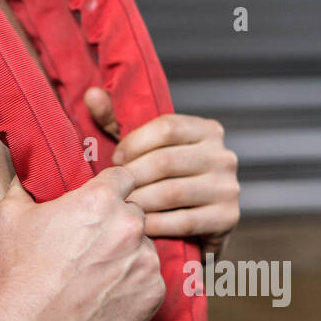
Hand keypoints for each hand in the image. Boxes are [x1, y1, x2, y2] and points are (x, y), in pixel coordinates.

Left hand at [84, 87, 240, 259]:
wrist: (196, 224)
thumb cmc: (160, 177)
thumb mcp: (141, 145)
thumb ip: (115, 119)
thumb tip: (92, 94)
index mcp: (207, 130)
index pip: (167, 126)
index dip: (134, 142)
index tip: (115, 159)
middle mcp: (223, 155)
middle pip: (166, 161)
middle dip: (132, 177)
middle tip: (112, 190)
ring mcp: (229, 187)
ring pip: (172, 192)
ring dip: (139, 202)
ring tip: (120, 208)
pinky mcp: (228, 218)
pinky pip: (184, 221)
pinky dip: (156, 224)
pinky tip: (139, 227)